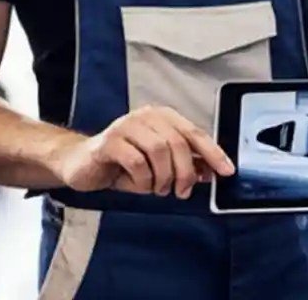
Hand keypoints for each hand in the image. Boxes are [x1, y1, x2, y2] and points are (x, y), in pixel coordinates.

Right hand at [52, 106, 235, 198]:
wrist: (81, 163)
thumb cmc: (121, 162)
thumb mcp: (157, 165)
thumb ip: (182, 164)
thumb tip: (208, 171)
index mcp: (162, 117)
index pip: (195, 133)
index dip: (213, 153)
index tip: (226, 171)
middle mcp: (146, 117)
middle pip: (178, 143)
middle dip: (185, 172)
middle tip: (182, 191)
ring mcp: (126, 126)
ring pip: (158, 150)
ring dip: (163, 177)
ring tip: (158, 189)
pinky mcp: (109, 141)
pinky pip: (136, 161)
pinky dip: (143, 179)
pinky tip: (140, 184)